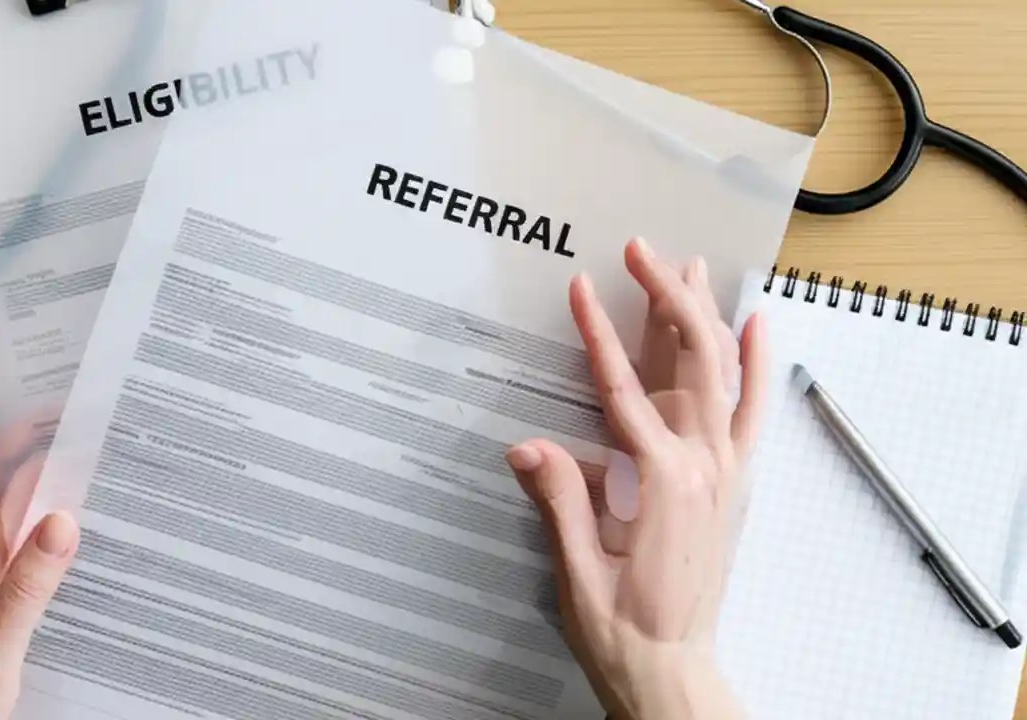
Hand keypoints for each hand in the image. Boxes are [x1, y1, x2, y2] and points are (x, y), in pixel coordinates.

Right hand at [506, 238, 766, 719]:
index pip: (625, 391)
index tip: (582, 288)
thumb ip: (560, 503)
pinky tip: (758, 326)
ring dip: (706, 317)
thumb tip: (528, 447)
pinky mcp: (735, 483)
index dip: (600, 334)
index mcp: (663, 484)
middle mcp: (706, 468)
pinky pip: (754, 412)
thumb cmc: (623, 628)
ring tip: (690, 266)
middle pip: (690, 363)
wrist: (673, 669)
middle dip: (666, 299)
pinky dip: (759, 365)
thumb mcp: (578, 571)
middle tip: (642, 250)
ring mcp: (728, 473)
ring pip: (724, 376)